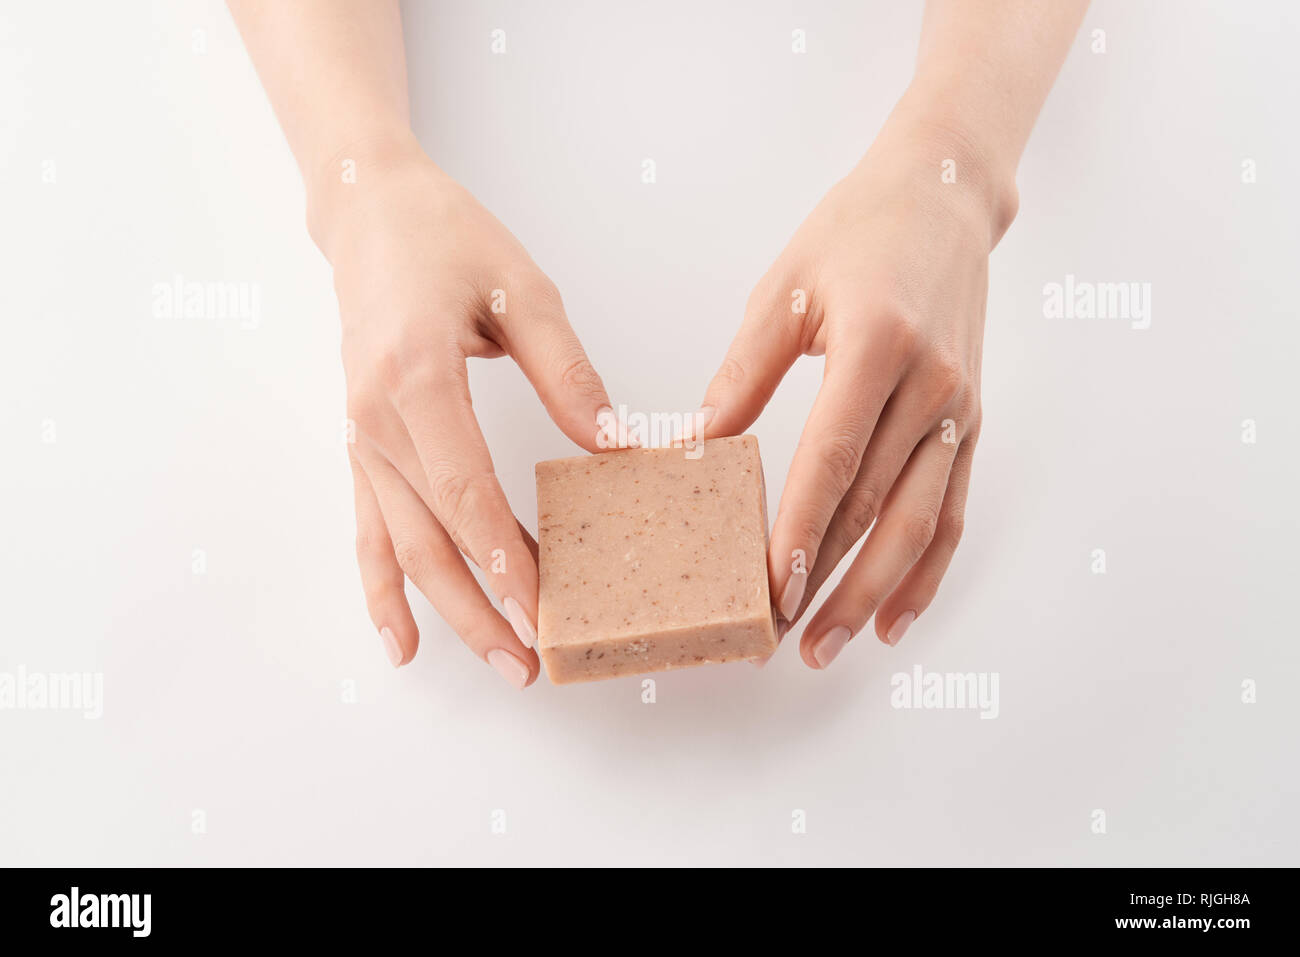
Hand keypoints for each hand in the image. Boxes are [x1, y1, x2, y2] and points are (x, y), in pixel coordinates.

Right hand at [315, 135, 612, 684]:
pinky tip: (401, 640)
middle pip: (432, 536)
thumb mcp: (522, 291)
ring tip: (496, 663)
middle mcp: (377, 419)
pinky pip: (369, 529)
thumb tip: (611, 447)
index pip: (464, 489)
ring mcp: (362, 438)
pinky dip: (381, 589)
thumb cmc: (446, 240)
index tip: (541, 608)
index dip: (503, 556)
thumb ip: (568, 373)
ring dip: (446, 612)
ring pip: (403, 546)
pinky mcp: (362, 445)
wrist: (370, 215)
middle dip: (483, 608)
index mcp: (416, 377)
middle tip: (531, 664)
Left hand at [698, 105, 1017, 668]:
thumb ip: (743, 372)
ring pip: (919, 524)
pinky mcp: (970, 424)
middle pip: (876, 506)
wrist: (944, 197)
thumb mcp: (786, 288)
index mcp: (877, 346)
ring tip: (831, 646)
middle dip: (829, 581)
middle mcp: (929, 387)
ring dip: (875, 594)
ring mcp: (957, 411)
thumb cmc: (857, 233)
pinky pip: (953, 512)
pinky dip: (928, 571)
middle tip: (786, 639)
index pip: (834, 458)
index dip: (803, 530)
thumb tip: (697, 443)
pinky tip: (896, 616)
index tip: (772, 588)